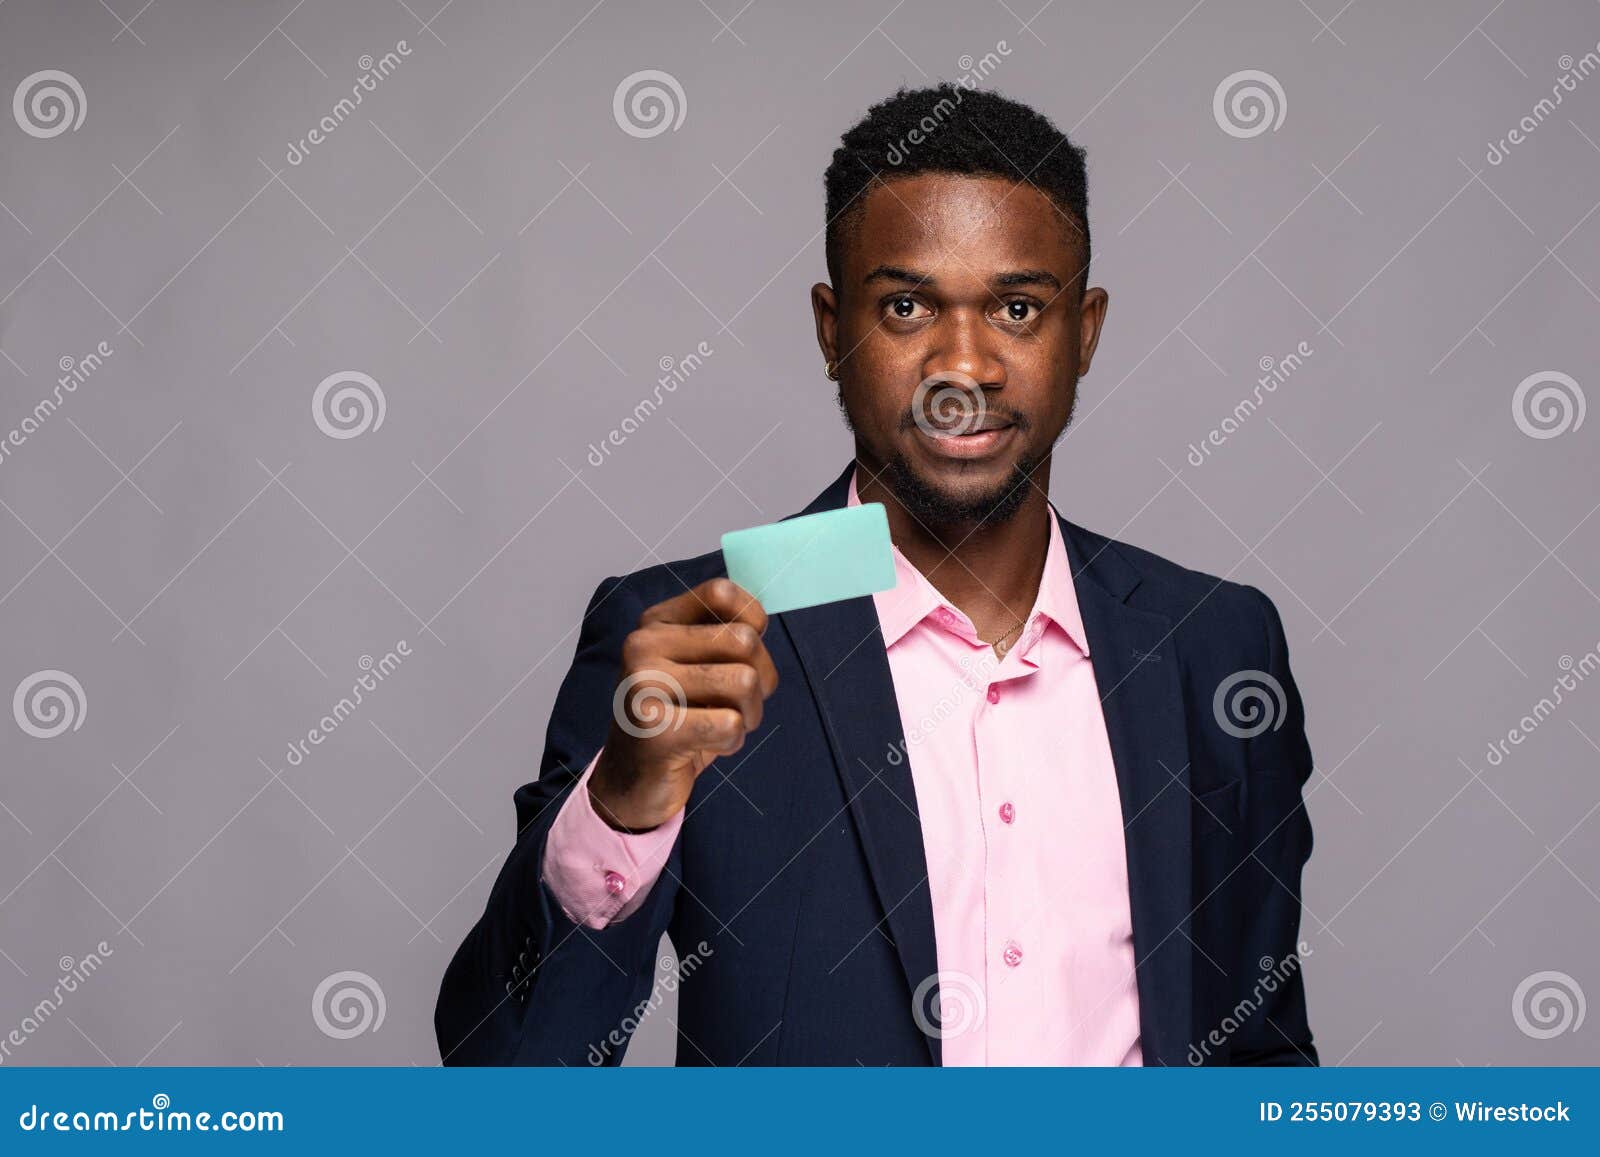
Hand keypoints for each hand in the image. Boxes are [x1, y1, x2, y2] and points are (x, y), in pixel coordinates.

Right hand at [589, 578, 778, 831]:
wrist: (631, 779)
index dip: (753, 618)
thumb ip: (721, 635)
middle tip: (740, 705)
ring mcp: (644, 687)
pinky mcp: (655, 732)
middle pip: (745, 640)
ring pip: (745, 681)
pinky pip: (732, 724)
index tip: (747, 652)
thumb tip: (760, 620)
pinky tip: (708, 746)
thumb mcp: (693, 665)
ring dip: (750, 714)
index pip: (720, 592)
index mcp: (655, 623)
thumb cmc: (677, 717)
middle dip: (761, 680)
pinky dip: (733, 741)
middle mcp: (643, 646)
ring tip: (724, 726)